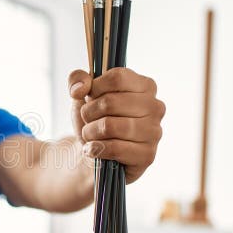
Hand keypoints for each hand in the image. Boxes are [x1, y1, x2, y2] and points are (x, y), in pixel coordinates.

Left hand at [68, 67, 164, 183]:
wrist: (93, 151)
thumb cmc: (94, 119)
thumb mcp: (82, 94)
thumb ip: (77, 79)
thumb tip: (80, 88)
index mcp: (145, 85)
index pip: (117, 78)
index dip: (95, 88)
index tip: (90, 97)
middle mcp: (155, 106)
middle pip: (110, 102)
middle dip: (88, 113)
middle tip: (88, 120)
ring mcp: (154, 132)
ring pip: (109, 126)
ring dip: (89, 132)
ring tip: (89, 135)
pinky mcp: (147, 155)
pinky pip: (114, 148)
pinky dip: (96, 149)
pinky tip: (93, 149)